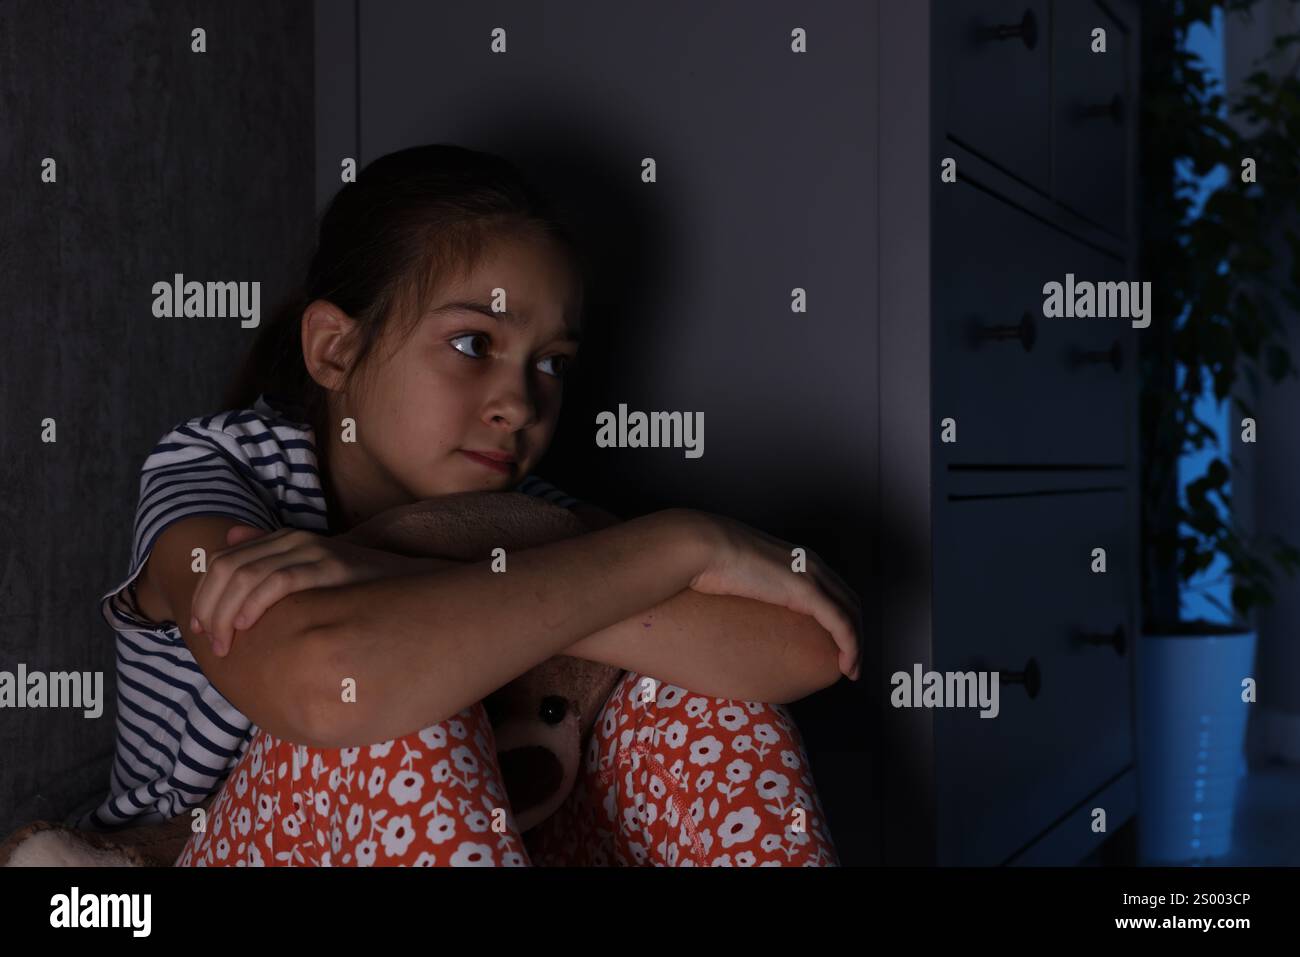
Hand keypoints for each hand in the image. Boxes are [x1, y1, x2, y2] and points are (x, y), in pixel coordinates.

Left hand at [190, 524, 414, 656]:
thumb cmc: (358, 592)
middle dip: (209, 608)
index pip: (224, 561)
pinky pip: (276, 582)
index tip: (200, 630)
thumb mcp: (311, 575)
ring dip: (225, 613)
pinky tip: (248, 627)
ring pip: (244, 575)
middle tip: (212, 645)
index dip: (203, 595)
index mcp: (284, 541)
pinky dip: (253, 605)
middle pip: (227, 569)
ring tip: (226, 645)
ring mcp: (311, 550)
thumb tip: (229, 538)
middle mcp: (293, 540)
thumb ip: (271, 559)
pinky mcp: (328, 566)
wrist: (411, 589)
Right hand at [679, 510, 862, 679]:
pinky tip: (846, 665)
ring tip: (850, 670)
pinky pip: (840, 623)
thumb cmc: (710, 560)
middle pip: (851, 602)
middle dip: (856, 633)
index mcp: (798, 558)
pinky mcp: (805, 591)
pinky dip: (850, 646)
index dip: (843, 617)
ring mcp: (811, 576)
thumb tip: (740, 604)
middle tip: (850, 662)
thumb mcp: (739, 574)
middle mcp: (812, 564)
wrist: (704, 547)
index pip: (835, 590)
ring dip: (856, 645)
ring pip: (851, 614)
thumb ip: (751, 586)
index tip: (838, 643)